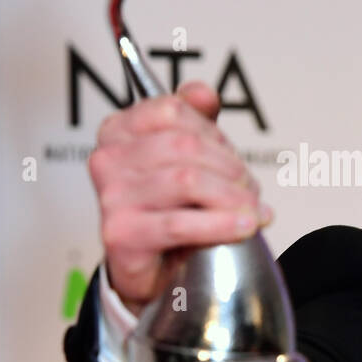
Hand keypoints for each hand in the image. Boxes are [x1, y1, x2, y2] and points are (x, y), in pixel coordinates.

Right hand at [87, 80, 271, 316]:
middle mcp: (108, 159)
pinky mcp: (121, 233)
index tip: (232, 156)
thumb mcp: (183, 157)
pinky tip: (244, 227)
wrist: (148, 268)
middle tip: (251, 190)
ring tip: (252, 211)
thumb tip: (203, 92)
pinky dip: (221, 225)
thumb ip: (194, 119)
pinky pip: (180, 223)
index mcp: (119, 130)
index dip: (214, 133)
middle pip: (184, 145)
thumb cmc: (166, 208)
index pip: (173, 110)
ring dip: (232, 198)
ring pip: (188, 182)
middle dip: (230, 168)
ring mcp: (112, 196)